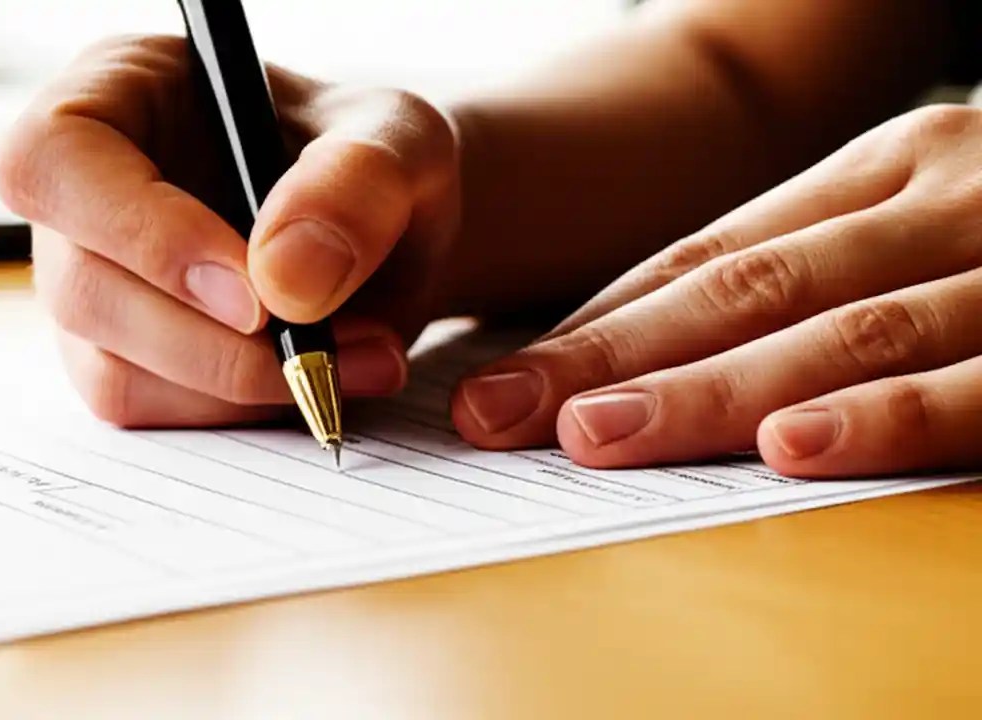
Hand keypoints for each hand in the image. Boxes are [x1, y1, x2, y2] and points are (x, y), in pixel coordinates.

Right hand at [0, 36, 458, 426]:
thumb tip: (281, 281)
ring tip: (357, 358)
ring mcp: (93, 284)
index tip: (253, 295)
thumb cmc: (378, 165)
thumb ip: (356, 185)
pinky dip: (242, 413)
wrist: (399, 239)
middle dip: (209, 342)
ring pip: (113, 371)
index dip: (141, 234)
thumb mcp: (402, 141)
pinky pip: (153, 413)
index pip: (54, 161)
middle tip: (321, 351)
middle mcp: (83, 195)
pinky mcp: (125, 359)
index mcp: (117, 94)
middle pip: (80, 288)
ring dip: (240, 386)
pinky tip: (319, 378)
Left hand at [453, 104, 981, 477]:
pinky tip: (797, 450)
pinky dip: (891, 416)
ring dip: (711, 392)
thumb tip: (644, 349)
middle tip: (503, 415)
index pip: (709, 252)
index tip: (508, 376)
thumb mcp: (916, 218)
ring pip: (842, 329)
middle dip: (612, 359)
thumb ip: (807, 265)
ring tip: (599, 438)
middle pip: (745, 289)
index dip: (600, 320)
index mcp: (887, 166)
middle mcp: (944, 194)